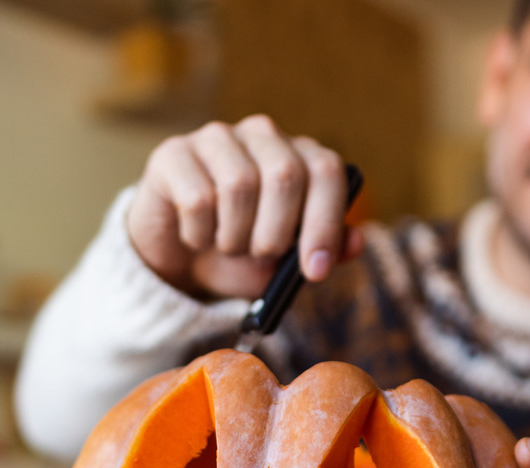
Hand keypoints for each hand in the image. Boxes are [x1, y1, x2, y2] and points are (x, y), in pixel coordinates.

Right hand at [126, 114, 363, 298]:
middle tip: (260, 256)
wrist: (179, 260)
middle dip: (275, 233)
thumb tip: (356, 242)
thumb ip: (324, 252)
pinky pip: (197, 199)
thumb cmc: (241, 254)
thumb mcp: (286, 263)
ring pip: (239, 185)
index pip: (326, 170)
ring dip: (234, 237)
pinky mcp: (174, 153)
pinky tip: (196, 238)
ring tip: (227, 247)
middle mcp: (262, 135)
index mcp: (300, 155)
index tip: (315, 270)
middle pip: (285, 174)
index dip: (324, 222)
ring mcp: (216, 138)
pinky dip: (199, 235)